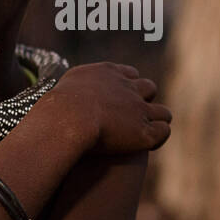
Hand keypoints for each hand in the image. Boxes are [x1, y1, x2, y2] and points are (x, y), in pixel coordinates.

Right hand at [44, 62, 171, 155]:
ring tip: (144, 133)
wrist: (69, 118)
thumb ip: (69, 90)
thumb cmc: (57, 108)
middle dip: (144, 100)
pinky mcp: (144, 131)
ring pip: (163, 112)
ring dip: (156, 120)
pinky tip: (147, 145)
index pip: (129, 74)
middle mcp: (128, 88)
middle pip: (148, 88)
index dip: (127, 87)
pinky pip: (163, 131)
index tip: (119, 100)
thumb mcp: (61, 90)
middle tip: (132, 118)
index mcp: (108, 73)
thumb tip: (60, 99)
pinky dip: (158, 137)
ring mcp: (139, 109)